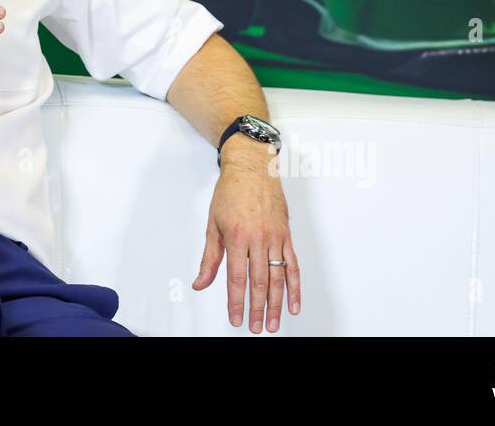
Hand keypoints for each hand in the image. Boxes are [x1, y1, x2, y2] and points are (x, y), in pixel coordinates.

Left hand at [193, 140, 299, 332]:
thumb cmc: (230, 192)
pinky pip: (293, 265)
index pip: (237, 278)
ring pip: (278, 277)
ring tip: (272, 323)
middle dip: (256, 309)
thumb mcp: (213, 224)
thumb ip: (209, 258)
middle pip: (259, 282)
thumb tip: (200, 283)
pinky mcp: (287, 235)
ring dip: (276, 304)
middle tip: (254, 327)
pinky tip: (293, 304)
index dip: (237, 302)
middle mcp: (258, 238)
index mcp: (237, 236)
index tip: (236, 319)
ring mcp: (275, 237)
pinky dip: (295, 287)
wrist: (252, 167)